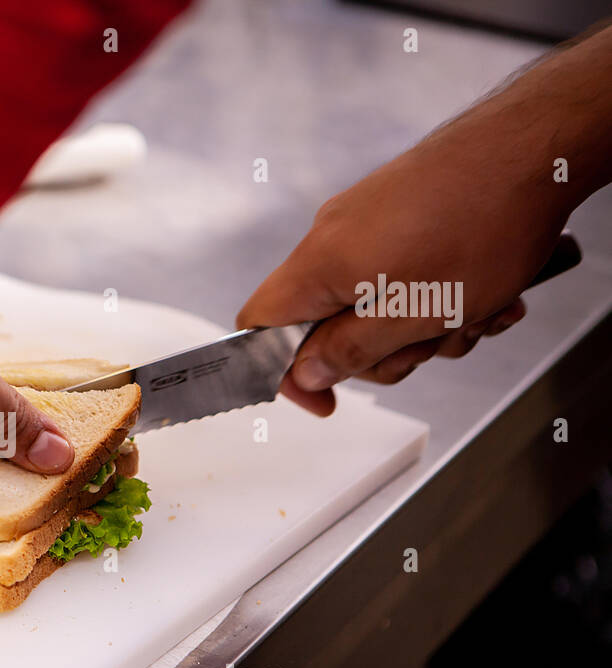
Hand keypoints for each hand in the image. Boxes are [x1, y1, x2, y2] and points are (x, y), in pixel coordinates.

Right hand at [237, 126, 567, 415]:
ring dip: (425, 325)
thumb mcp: (418, 313)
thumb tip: (305, 374)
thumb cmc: (483, 221)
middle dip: (380, 350)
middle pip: (325, 323)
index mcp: (320, 263)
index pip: (259, 328)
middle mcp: (333, 236)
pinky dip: (438, 294)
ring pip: (373, 302)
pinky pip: (401, 273)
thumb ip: (352, 351)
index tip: (325, 397)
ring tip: (475, 313)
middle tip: (428, 347)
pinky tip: (485, 292)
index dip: (283, 373)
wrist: (535, 143)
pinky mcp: (399, 210)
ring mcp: (366, 220)